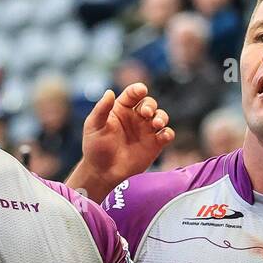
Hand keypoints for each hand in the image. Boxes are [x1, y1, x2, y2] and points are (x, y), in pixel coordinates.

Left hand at [71, 83, 173, 200]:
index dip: (138, 90)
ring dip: (161, 117)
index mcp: (121, 109)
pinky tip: (163, 136)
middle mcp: (136, 117)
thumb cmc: (95, 148)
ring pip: (160, 116)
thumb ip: (101, 109)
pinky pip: (166, 135)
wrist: (102, 173)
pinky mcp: (154, 144)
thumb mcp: (94, 126)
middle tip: (146, 113)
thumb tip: (109, 92)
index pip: (132, 94)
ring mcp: (146, 130)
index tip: (141, 90)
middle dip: (150, 105)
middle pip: (149, 103)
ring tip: (157, 124)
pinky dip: (168, 133)